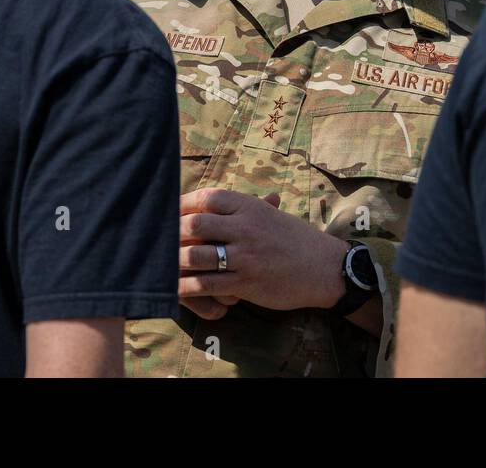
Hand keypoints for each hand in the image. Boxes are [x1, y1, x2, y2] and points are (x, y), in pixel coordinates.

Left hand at [177, 188, 348, 312]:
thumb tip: (210, 201)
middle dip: (172, 232)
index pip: (208, 197)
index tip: (169, 211)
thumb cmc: (295, 239)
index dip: (183, 203)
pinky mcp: (246, 283)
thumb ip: (243, 207)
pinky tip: (175, 288)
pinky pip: (206, 284)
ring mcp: (246, 256)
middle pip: (195, 223)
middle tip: (161, 239)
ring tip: (161, 264)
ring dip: (174, 261)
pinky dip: (186, 287)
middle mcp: (246, 227)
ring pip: (196, 255)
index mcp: (251, 206)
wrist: (324, 268)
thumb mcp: (271, 215)